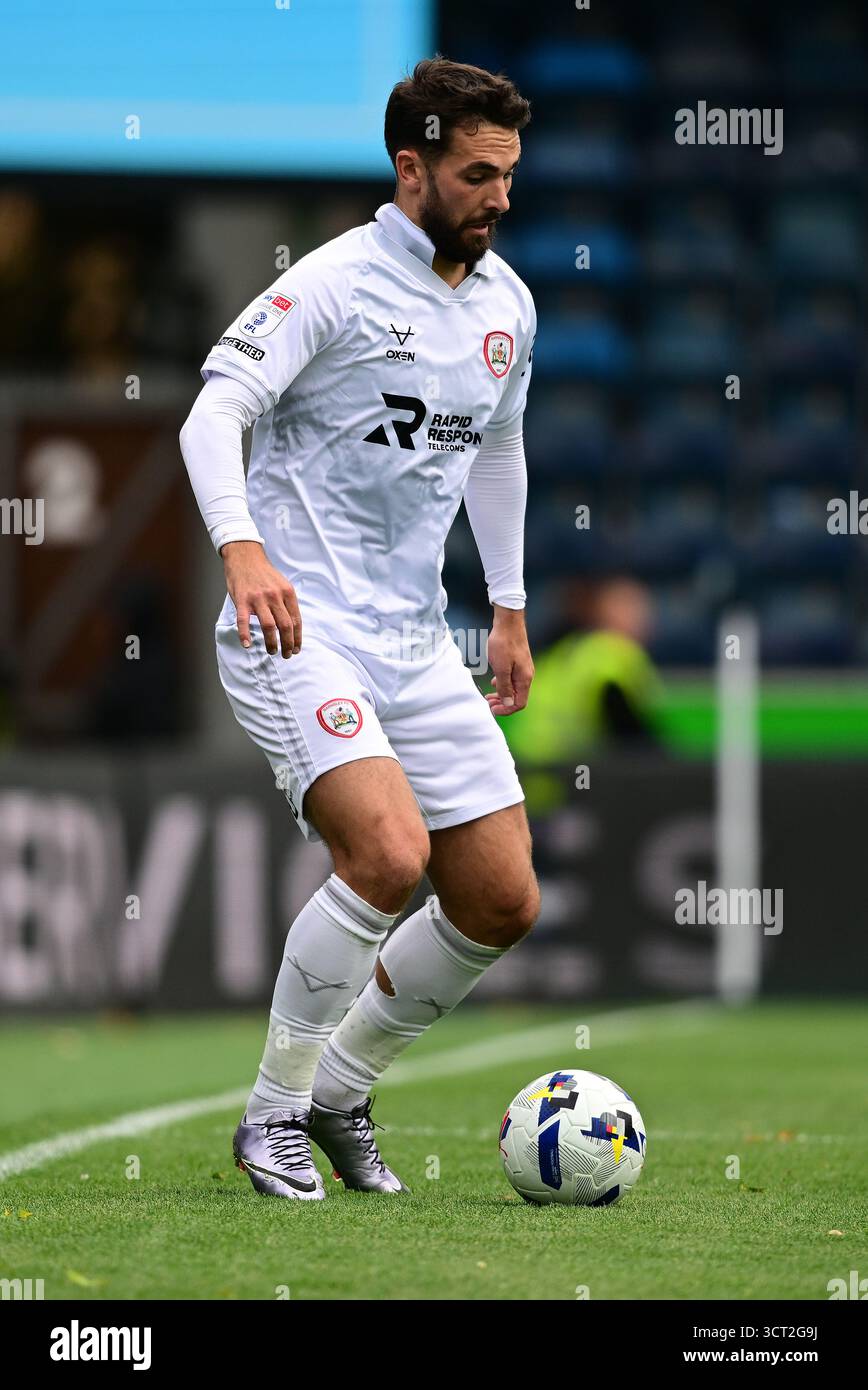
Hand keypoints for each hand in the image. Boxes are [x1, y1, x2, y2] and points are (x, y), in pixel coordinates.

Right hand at [221, 540, 301, 656]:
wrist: (245, 556)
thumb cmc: (264, 573)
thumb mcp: (282, 584)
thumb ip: (287, 603)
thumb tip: (293, 625)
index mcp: (288, 593)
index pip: (296, 620)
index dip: (297, 638)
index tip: (296, 649)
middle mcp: (275, 596)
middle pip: (285, 626)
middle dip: (288, 644)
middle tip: (286, 655)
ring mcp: (258, 598)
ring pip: (268, 627)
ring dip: (271, 643)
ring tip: (272, 651)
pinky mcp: (242, 600)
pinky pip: (243, 621)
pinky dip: (245, 635)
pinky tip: (247, 645)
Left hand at [484, 606, 532, 715]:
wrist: (508, 622)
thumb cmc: (504, 644)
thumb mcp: (501, 668)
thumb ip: (505, 687)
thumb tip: (508, 704)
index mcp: (524, 679)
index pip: (519, 703)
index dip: (506, 709)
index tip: (492, 709)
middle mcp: (527, 676)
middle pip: (517, 697)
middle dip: (502, 703)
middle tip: (487, 703)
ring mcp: (523, 669)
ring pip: (514, 688)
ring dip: (501, 694)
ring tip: (488, 696)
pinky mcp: (518, 662)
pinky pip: (512, 679)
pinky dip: (503, 684)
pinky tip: (494, 682)